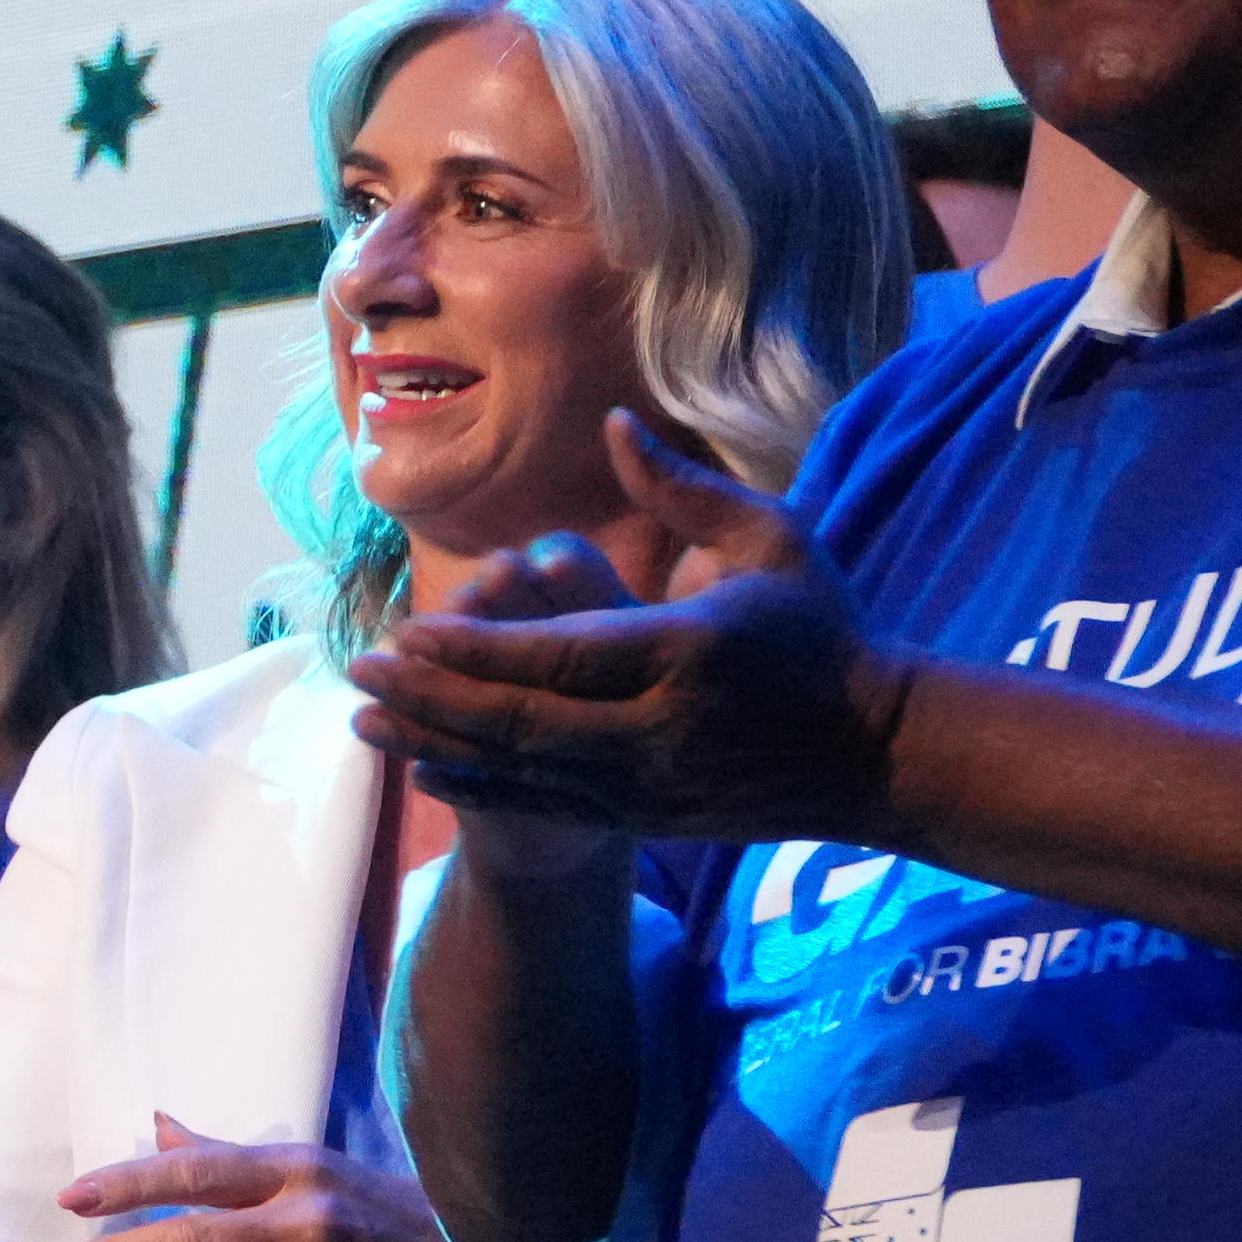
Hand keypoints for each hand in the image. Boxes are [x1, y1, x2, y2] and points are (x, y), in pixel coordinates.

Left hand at [345, 412, 911, 846]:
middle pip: (523, 721)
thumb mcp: (771, 542)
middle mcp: (661, 728)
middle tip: (359, 668)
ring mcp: (653, 785)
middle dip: (431, 696)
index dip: (477, 650)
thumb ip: (685, 488)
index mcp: (686, 652)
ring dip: (435, 744)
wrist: (882, 754)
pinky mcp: (650, 820)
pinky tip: (421, 770)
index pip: (561, 657)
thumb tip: (614, 421)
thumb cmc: (824, 632)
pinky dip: (479, 791)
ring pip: (522, 771)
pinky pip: (547, 810)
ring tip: (361, 718)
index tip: (409, 631)